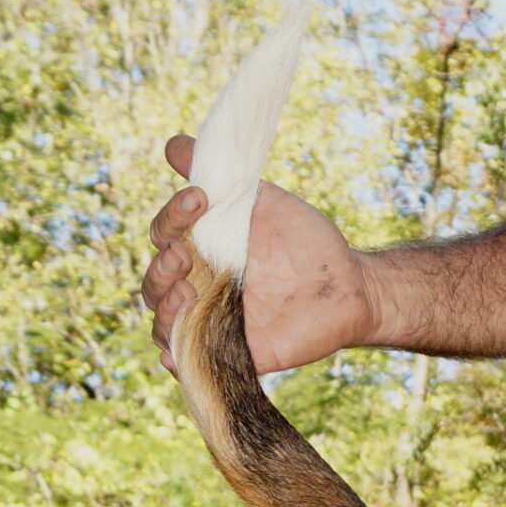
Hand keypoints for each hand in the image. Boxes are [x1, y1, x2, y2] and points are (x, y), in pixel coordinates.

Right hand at [141, 134, 375, 374]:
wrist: (351, 283)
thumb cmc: (306, 242)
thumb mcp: (261, 200)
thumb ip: (218, 176)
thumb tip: (173, 143)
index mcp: (201, 250)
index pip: (164, 235)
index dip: (172, 216)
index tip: (201, 198)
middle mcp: (199, 286)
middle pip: (154, 283)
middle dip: (161, 268)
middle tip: (186, 255)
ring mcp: (213, 321)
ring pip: (164, 324)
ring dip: (165, 308)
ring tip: (187, 290)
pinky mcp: (235, 353)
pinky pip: (193, 363)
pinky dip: (176, 360)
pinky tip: (172, 353)